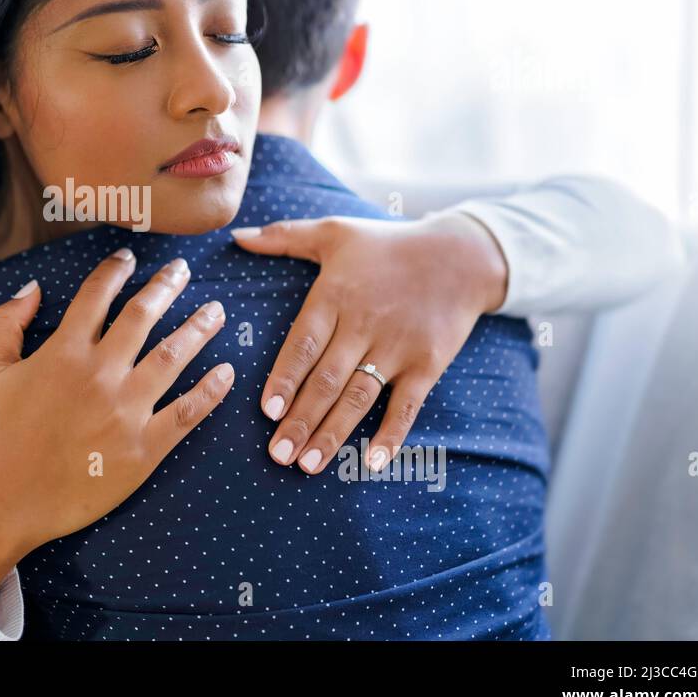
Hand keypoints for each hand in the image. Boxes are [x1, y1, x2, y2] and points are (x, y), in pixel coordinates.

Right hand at [0, 248, 234, 601]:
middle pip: (143, 316)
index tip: (129, 257)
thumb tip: (32, 287)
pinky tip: (226, 372)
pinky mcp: (144, 449)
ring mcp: (126, 411)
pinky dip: (210, 390)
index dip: (115, 270)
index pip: (96, 296)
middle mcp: (100, 374)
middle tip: (184, 270)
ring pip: (174, 356)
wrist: (2, 502)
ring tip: (216, 310)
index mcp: (63, 352)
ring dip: (199, 329)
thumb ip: (5, 322)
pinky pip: (187, 412)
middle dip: (167, 286)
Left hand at [230, 212, 507, 476]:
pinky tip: (371, 463)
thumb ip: (283, 236)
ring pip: (359, 397)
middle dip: (301, 419)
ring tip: (308, 464)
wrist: (461, 254)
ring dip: (332, 433)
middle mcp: (363, 324)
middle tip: (278, 454)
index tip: (267, 411)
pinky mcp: (427, 364)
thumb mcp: (334, 231)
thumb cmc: (388, 244)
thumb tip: (236, 236)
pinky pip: (406, 405)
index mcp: (335, 296)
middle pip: (327, 379)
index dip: (285, 379)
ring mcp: (397, 347)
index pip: (303, 344)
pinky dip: (390, 435)